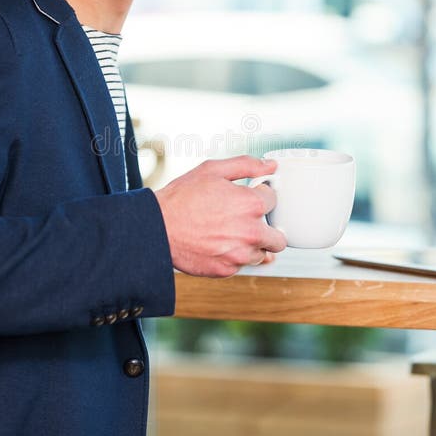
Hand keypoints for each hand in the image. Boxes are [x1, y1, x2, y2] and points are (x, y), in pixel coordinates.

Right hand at [154, 155, 287, 277]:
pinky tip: (217, 244)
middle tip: (247, 221)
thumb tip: (272, 165)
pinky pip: (241, 265)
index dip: (260, 197)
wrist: (156, 228)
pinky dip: (234, 256)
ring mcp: (239, 255)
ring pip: (262, 254)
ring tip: (228, 233)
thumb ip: (247, 165)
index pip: (274, 201)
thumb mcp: (213, 170)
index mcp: (251, 204)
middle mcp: (251, 232)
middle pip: (279, 237)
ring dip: (252, 245)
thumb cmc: (182, 196)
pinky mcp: (227, 271)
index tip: (248, 198)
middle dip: (268, 228)